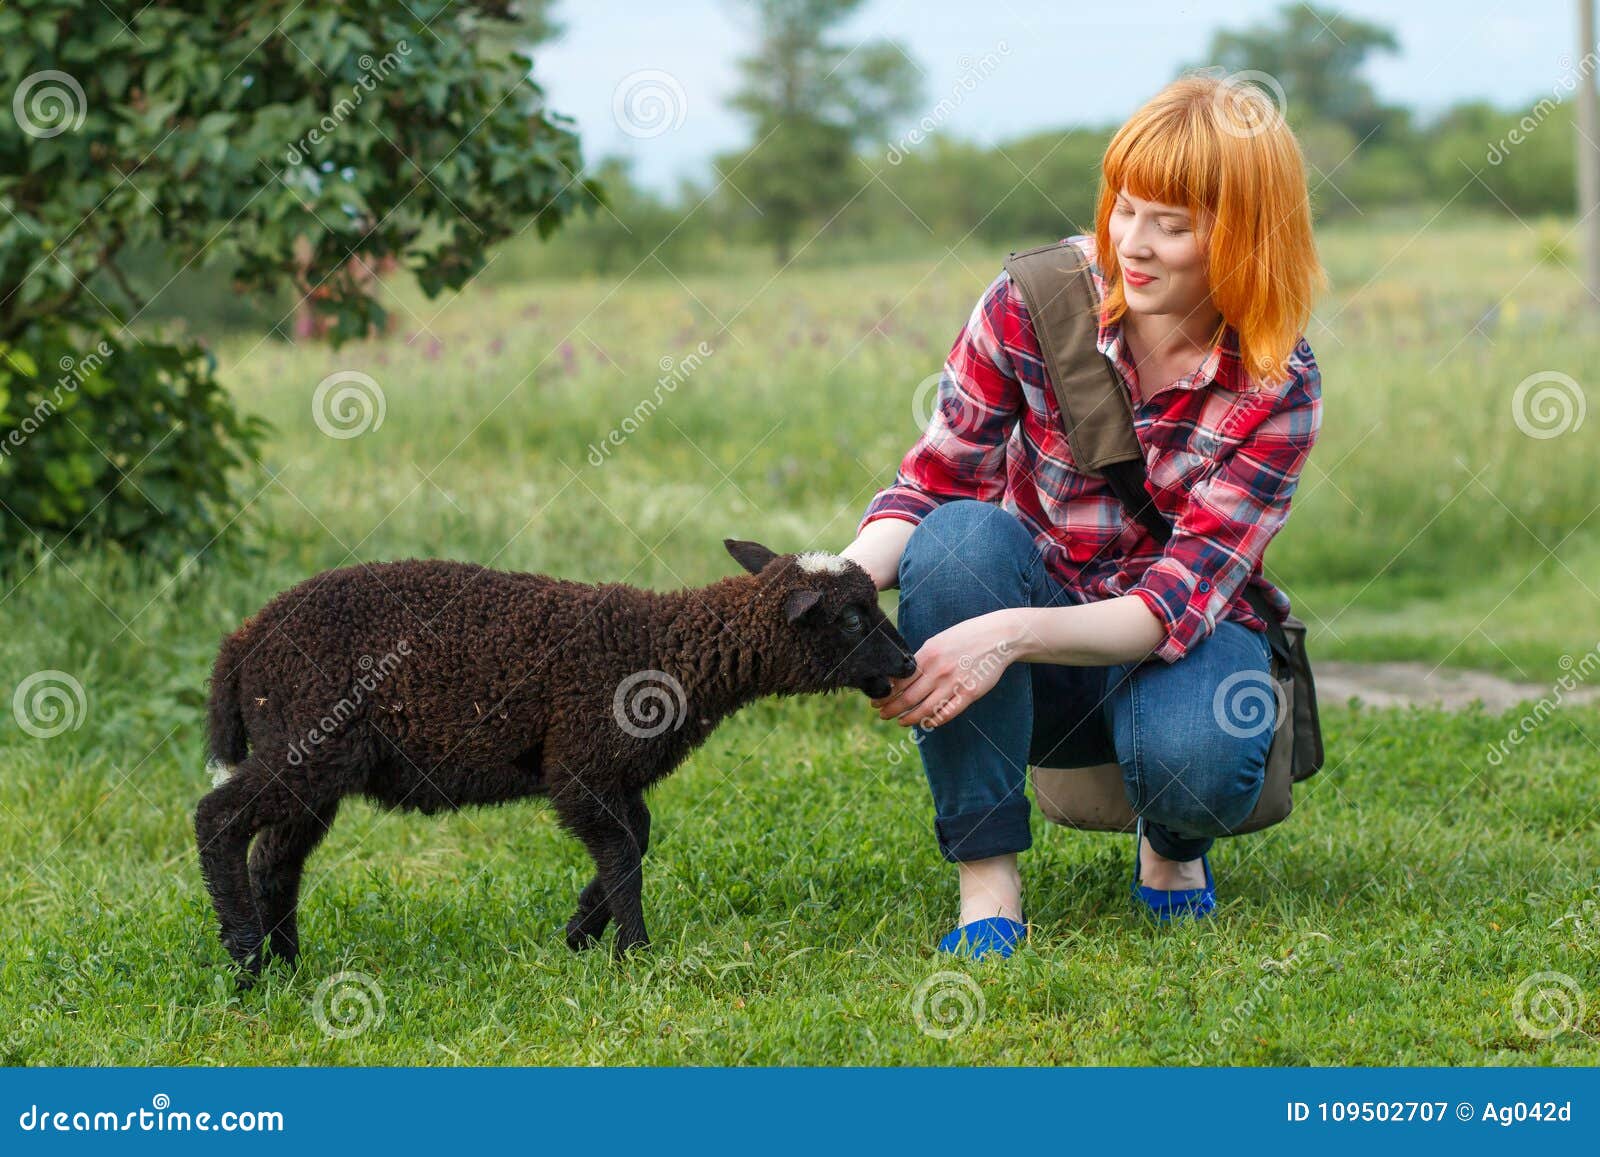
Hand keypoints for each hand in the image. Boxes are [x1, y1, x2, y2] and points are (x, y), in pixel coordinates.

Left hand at [869, 611, 1020, 728]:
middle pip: (908, 698)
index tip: (876, 702)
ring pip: (926, 709)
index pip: (900, 681)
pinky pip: (947, 713)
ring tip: (901, 721)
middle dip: (892, 709)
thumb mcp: (938, 641)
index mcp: (928, 655)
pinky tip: (926, 722)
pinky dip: (934, 721)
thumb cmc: (965, 637)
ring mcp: (954, 683)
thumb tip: (900, 676)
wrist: (998, 637)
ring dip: (909, 718)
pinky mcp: (970, 693)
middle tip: (882, 715)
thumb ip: (921, 659)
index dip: (886, 695)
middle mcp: (939, 670)